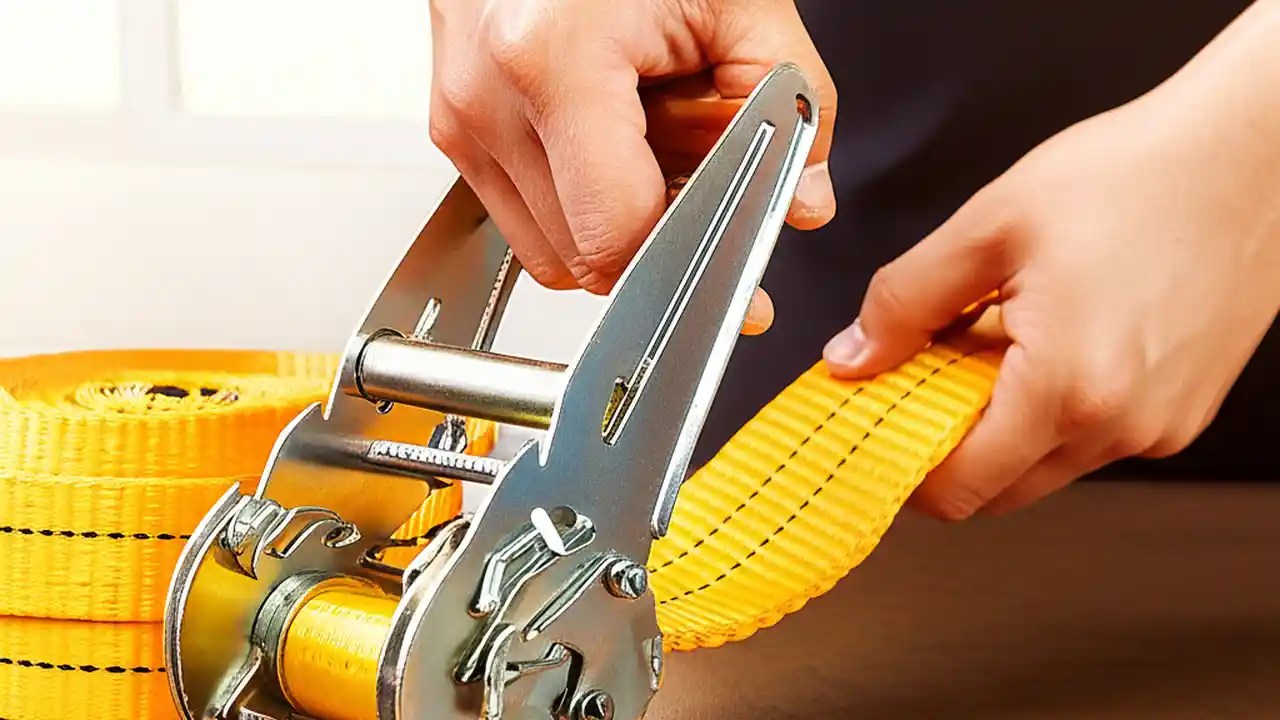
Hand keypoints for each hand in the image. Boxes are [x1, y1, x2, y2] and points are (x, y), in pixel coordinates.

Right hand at [428, 0, 837, 331]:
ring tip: (651, 145)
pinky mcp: (454, 125)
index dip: (687, 267)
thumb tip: (804, 200)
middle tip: (707, 186)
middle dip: (660, 242)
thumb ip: (792, 101)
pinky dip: (580, 199)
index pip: (616, 236)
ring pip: (551, 253)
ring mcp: (459, 117)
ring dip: (616, 224)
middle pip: (585, 260)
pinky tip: (611, 139)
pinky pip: (527, 213)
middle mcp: (487, 99)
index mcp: (553, 60)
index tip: (735, 273)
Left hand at [822, 18, 1279, 518]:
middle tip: (923, 379)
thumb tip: (855, 355)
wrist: (1250, 152)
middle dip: (949, 446)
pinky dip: (1053, 407)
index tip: (879, 436)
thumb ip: (904, 302)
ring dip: (1004, 422)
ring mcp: (1161, 424)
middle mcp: (1123, 425)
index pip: (962, 489)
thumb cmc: (1141, 177)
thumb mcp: (988, 228)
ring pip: (1048, 462)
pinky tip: (1048, 339)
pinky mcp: (1184, 409)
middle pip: (1002, 488)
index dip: (904, 472)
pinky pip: (1095, 436)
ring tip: (994, 340)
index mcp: (1068, 389)